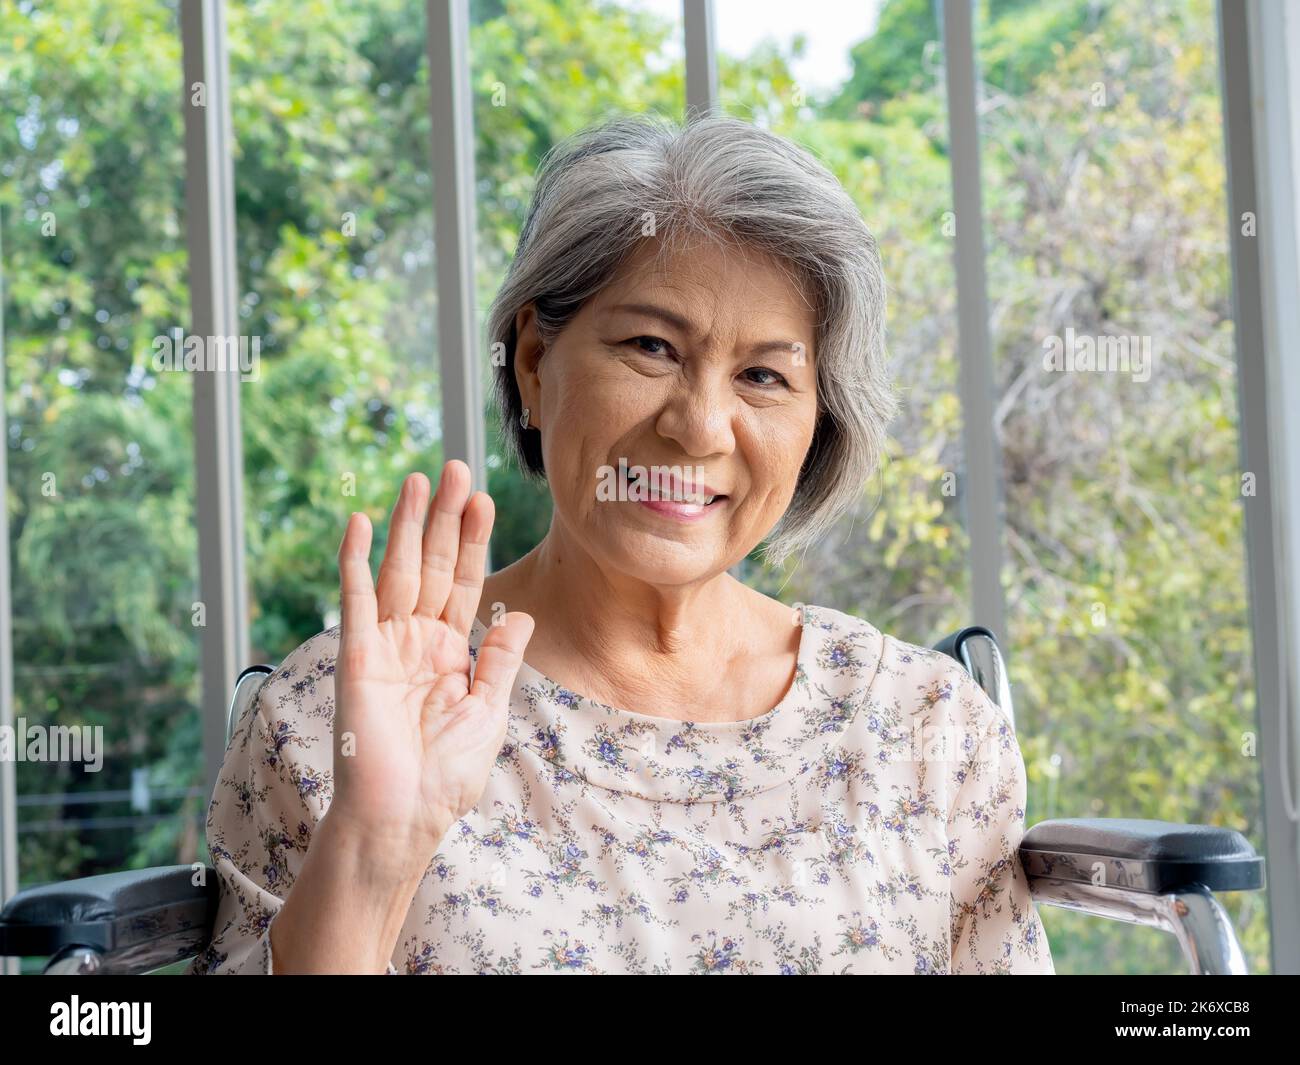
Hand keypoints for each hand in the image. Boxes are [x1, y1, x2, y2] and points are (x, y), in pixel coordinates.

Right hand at [326, 461, 533, 884]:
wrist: (405, 816)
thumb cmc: (446, 776)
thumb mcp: (488, 712)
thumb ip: (500, 660)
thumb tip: (519, 612)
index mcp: (451, 652)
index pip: (465, 582)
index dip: (474, 540)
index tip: (484, 498)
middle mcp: (418, 641)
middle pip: (433, 564)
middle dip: (444, 517)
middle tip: (454, 466)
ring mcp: (386, 645)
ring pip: (399, 571)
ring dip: (406, 525)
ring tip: (417, 479)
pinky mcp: (357, 657)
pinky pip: (356, 601)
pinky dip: (355, 562)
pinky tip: (358, 523)